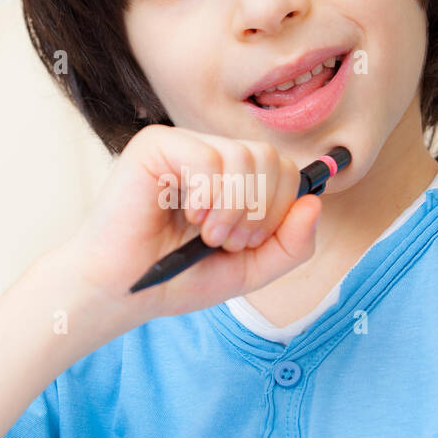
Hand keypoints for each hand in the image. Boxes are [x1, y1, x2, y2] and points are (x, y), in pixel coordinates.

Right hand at [64, 124, 321, 321]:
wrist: (122, 292)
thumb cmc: (177, 278)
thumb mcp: (249, 269)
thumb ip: (291, 244)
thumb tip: (315, 203)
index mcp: (233, 176)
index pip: (286, 170)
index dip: (278, 211)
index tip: (244, 243)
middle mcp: (210, 153)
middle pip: (271, 158)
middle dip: (259, 212)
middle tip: (224, 241)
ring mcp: (182, 145)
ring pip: (245, 157)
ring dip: (233, 209)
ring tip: (206, 233)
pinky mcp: (155, 145)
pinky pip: (209, 159)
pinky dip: (207, 197)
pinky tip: (187, 216)